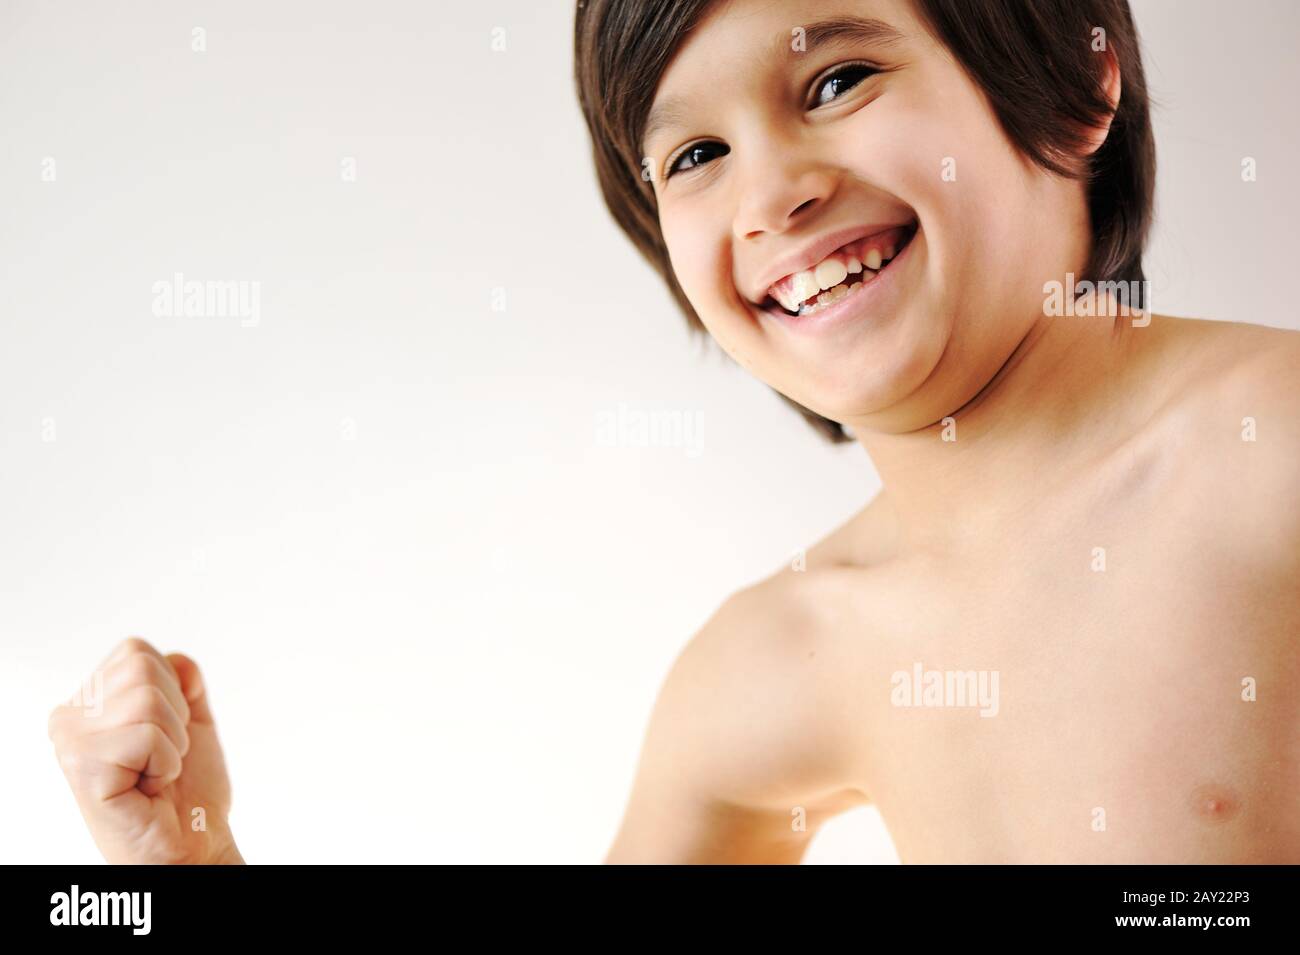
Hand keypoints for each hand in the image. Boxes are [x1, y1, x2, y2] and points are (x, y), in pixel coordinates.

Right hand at [48, 637, 242, 863]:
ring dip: (171, 741)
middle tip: (160, 757)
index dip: (172, 692)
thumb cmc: (187, 787)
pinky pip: (147, 736)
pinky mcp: (83, 769)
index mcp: (89, 701)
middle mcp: (68, 718)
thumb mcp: (191, 719)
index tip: (163, 734)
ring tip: (153, 772)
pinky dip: (165, 763)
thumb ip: (183, 681)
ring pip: (147, 699)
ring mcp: (70, 743)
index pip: (138, 651)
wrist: (193, 839)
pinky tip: (148, 788)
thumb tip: (178, 659)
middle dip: (174, 715)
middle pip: (143, 669)